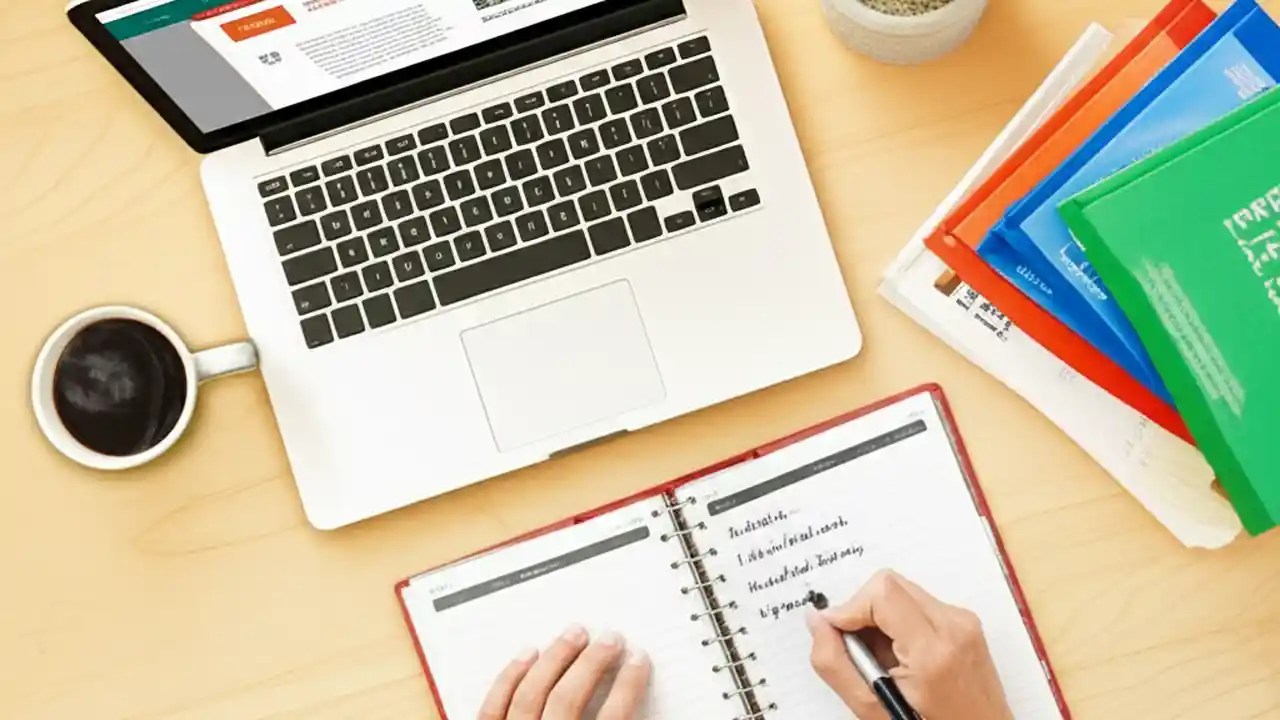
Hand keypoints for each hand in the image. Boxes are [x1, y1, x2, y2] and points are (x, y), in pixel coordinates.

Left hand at [479, 625, 651, 719]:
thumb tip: (635, 698)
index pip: (613, 718)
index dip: (630, 686)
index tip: (639, 660)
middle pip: (569, 699)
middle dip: (592, 663)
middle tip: (610, 639)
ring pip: (530, 694)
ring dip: (554, 659)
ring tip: (573, 634)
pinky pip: (493, 707)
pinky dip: (509, 679)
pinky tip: (526, 655)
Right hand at [806, 570, 1012, 719]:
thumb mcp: (872, 710)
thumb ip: (835, 664)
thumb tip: (817, 622)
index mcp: (932, 650)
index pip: (882, 592)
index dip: (849, 607)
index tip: (836, 632)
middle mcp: (954, 626)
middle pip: (889, 584)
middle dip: (862, 611)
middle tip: (858, 650)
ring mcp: (964, 622)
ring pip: (902, 591)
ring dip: (879, 616)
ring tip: (882, 658)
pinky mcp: (965, 622)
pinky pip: (918, 603)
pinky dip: (898, 621)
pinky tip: (900, 655)